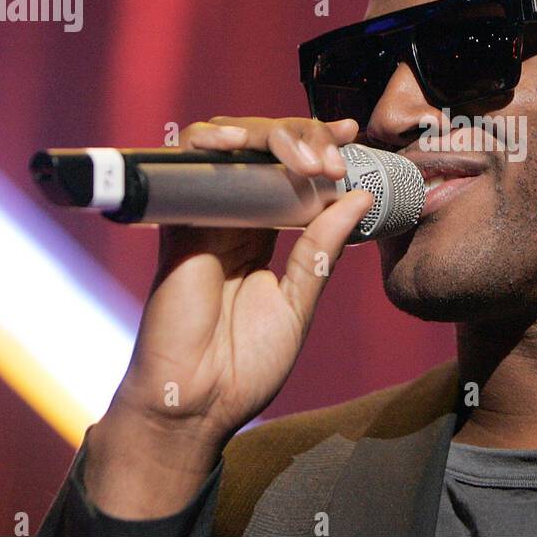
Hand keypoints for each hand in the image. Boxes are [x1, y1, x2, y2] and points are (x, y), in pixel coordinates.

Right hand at [83, 116, 372, 517]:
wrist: (197, 402)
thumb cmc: (245, 364)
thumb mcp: (299, 302)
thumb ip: (323, 248)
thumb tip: (359, 198)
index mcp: (263, 234)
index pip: (291, 171)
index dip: (318, 144)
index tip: (353, 134)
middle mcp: (233, 217)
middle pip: (264, 148)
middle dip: (304, 139)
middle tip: (334, 161)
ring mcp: (204, 217)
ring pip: (229, 145)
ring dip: (269, 137)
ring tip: (306, 161)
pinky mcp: (176, 224)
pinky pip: (184, 166)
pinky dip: (208, 142)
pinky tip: (238, 144)